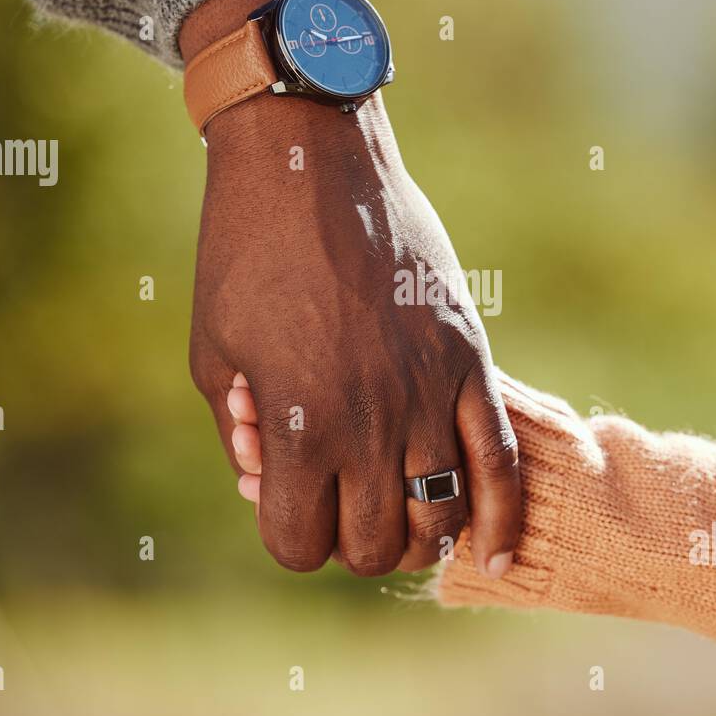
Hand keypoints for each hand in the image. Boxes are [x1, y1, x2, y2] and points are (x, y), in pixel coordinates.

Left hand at [182, 0, 520, 577]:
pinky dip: (503, 518)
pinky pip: (502, 461)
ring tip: (404, 517)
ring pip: (442, 517)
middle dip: (351, 542)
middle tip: (339, 503)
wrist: (310, 161)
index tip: (284, 502)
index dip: (286, 536)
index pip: (298, 543)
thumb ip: (241, 435)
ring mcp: (428, 392)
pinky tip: (494, 554)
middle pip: (376, 545)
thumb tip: (267, 485)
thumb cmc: (244, 254)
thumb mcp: (212, 351)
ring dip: (419, 534)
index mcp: (298, 424)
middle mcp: (371, 421)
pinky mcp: (469, 361)